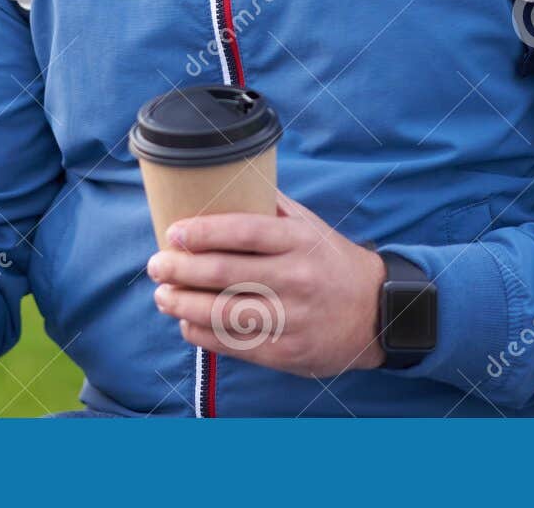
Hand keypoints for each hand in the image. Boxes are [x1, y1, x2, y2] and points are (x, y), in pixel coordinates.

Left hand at [146, 190, 386, 377]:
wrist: (377, 314)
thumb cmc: (331, 261)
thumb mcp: (309, 225)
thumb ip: (269, 206)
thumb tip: (219, 181)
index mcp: (300, 241)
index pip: (243, 232)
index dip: (203, 232)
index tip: (173, 232)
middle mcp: (296, 279)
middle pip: (224, 274)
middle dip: (179, 269)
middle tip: (156, 265)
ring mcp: (291, 319)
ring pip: (223, 313)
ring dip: (182, 305)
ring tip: (162, 295)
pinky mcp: (286, 352)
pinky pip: (234, 344)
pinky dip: (201, 334)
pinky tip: (185, 323)